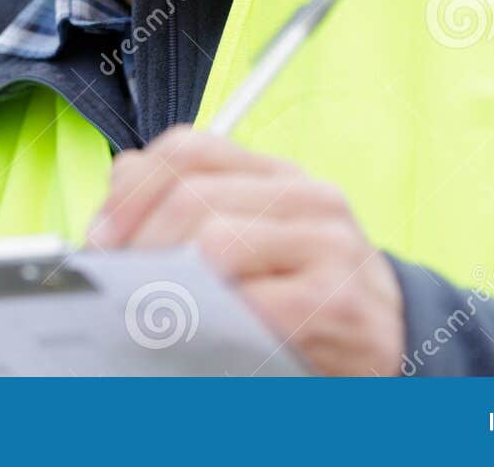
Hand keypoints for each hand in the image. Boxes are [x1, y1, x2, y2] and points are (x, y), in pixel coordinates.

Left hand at [86, 125, 404, 375]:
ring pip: (217, 241)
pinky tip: (201, 333)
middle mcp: (306, 196)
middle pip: (192, 194)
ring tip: (153, 310)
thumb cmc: (303, 295)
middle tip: (116, 285)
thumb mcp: (247, 241)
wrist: (392, 343)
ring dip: (168, 281)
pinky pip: (254, 300)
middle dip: (138, 244)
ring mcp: (328, 244)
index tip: (100, 237)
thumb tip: (109, 223)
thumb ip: (185, 215)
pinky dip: (213, 318)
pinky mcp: (337, 301)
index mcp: (276, 174)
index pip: (189, 148)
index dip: (131, 188)